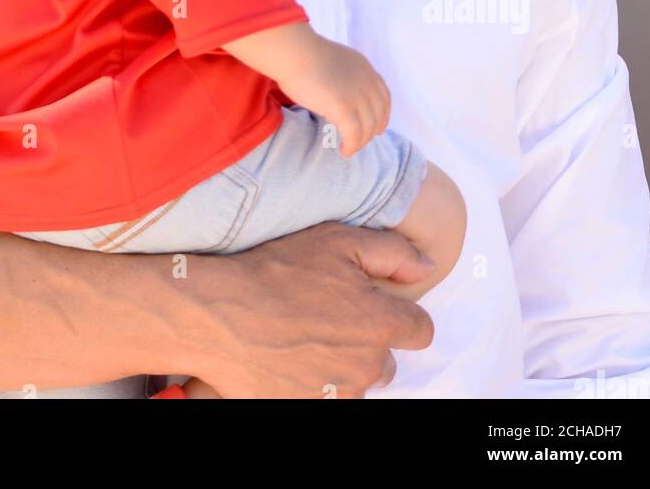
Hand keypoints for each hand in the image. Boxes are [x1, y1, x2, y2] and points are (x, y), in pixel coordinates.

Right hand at [197, 223, 434, 397]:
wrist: (220, 314)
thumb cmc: (278, 272)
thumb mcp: (337, 241)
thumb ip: (393, 253)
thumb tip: (429, 266)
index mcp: (380, 324)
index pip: (421, 331)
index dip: (401, 316)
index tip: (374, 305)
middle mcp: (367, 366)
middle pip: (386, 361)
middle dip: (366, 342)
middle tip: (328, 317)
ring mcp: (338, 394)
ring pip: (355, 382)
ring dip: (340, 364)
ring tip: (303, 336)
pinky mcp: (309, 408)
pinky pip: (326, 398)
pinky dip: (314, 382)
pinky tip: (290, 357)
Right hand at [277, 38, 390, 156]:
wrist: (295, 52)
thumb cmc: (302, 55)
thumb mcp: (332, 62)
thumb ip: (341, 75)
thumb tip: (337, 91)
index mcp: (364, 68)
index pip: (383, 96)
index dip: (383, 114)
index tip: (378, 128)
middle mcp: (366, 81)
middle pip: (378, 113)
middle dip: (371, 131)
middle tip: (358, 142)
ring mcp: (357, 95)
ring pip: (367, 127)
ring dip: (360, 142)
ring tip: (348, 150)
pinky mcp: (344, 108)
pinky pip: (354, 134)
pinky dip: (351, 146)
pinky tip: (344, 151)